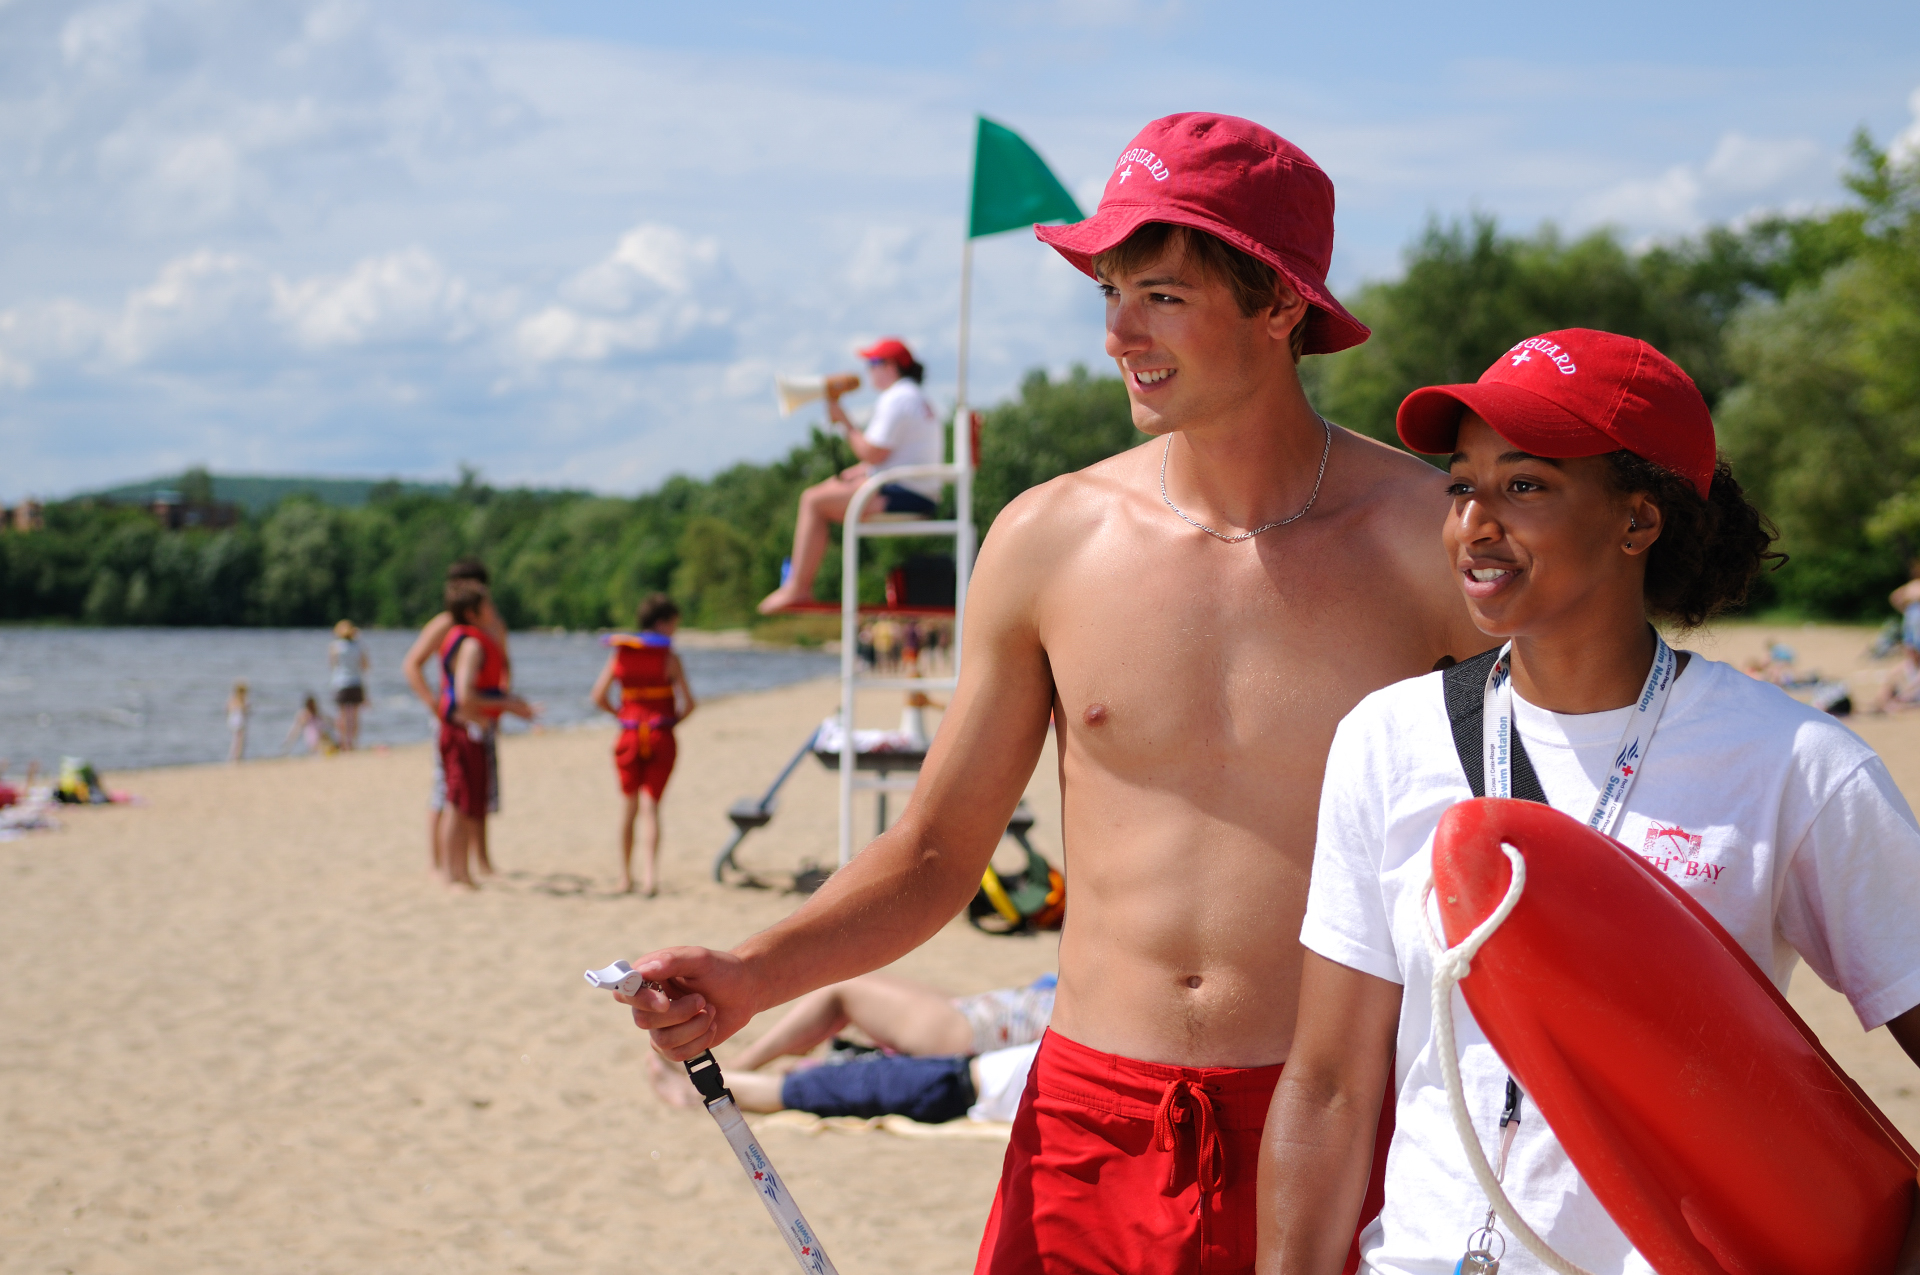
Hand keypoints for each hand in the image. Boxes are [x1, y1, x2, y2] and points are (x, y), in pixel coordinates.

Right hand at [613, 946, 759, 1060]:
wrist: (745, 990)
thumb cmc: (722, 970)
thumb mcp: (700, 958)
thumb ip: (672, 961)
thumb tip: (643, 970)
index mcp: (649, 976)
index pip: (624, 992)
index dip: (640, 1000)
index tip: (666, 1002)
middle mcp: (649, 1002)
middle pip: (643, 1020)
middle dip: (679, 1014)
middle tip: (702, 1000)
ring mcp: (661, 1025)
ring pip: (661, 1041)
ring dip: (694, 1028)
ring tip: (711, 1011)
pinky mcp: (676, 1043)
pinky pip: (676, 1055)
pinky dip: (699, 1042)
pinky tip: (711, 1026)